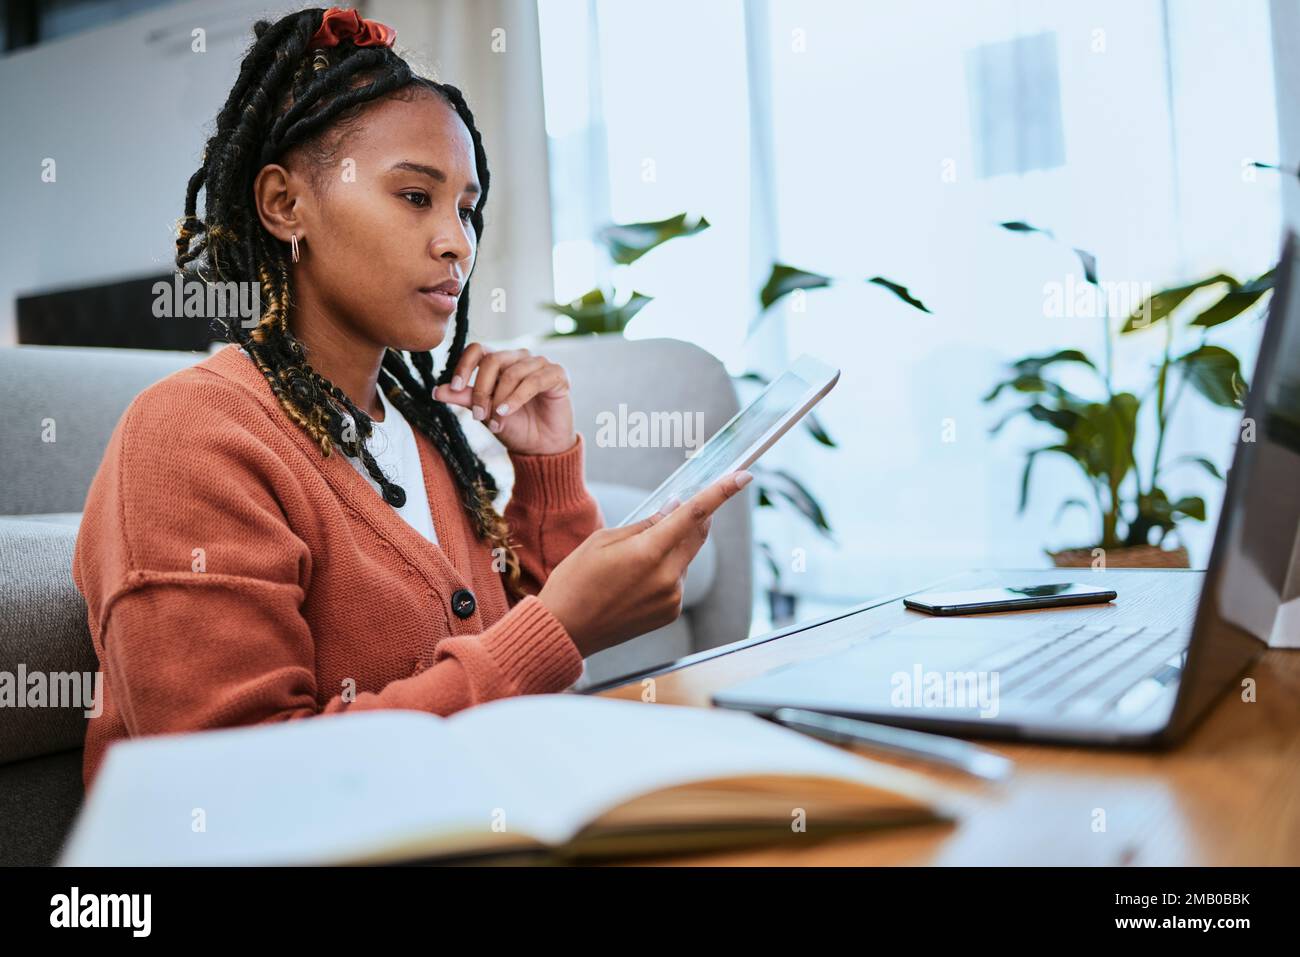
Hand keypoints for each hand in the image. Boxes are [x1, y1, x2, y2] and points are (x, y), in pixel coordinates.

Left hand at [432, 343, 575, 454]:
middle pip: (493, 360)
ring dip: (500, 399)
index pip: (478, 350)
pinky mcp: (557, 375)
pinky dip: (517, 398)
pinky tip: (507, 412)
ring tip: (496, 420)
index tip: (454, 387)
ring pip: (512, 372)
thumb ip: (464, 398)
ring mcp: (540, 364)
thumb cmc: (515, 426)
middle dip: (482, 389)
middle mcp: (520, 358)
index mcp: (501, 362)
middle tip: (479, 415)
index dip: (464, 365)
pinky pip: (534, 381)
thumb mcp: (484, 412)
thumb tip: (437, 391)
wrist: (541, 447)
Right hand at [537, 470, 753, 656]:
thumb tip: (675, 508)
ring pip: (686, 558)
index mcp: (649, 552)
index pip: (694, 514)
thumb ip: (645, 524)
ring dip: (672, 547)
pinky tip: (635, 581)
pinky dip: (666, 570)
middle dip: (695, 517)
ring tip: (630, 561)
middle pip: (697, 535)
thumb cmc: (576, 580)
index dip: (721, 492)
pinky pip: (678, 579)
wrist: (565, 631)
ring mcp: (673, 597)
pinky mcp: (671, 612)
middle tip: (676, 507)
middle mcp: (668, 577)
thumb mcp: (603, 540)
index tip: (743, 476)